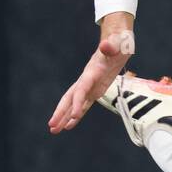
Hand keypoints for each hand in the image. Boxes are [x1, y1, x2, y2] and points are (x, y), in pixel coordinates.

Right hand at [49, 20, 134, 134]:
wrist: (118, 41)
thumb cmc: (119, 42)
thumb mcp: (119, 43)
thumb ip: (112, 45)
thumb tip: (106, 45)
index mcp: (92, 71)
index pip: (81, 89)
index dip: (77, 102)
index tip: (74, 116)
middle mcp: (87, 79)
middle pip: (70, 98)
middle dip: (60, 112)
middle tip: (51, 126)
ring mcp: (90, 85)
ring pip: (74, 103)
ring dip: (65, 117)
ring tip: (54, 130)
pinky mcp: (96, 89)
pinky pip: (84, 104)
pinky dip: (77, 114)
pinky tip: (70, 125)